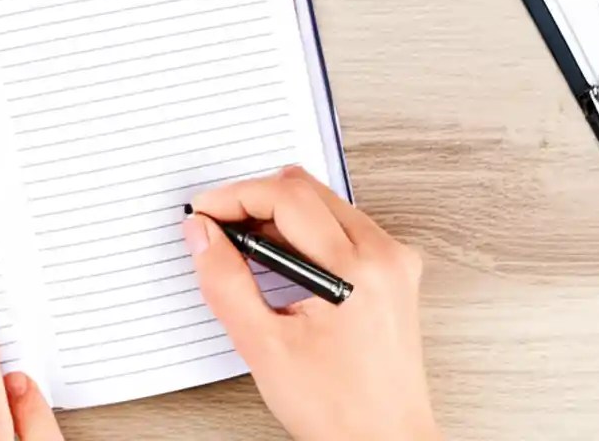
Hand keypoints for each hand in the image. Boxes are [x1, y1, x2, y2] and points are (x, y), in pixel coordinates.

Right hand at [182, 166, 438, 440]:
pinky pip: (343, 226)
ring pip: (325, 203)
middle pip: (307, 191)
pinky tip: (280, 259)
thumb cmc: (338, 408)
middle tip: (217, 227)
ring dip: (278, 214)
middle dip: (254, 200)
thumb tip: (203, 235)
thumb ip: (225, 282)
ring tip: (243, 247)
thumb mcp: (263, 346)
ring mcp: (395, 262)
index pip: (287, 198)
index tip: (206, 213)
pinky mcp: (395, 272)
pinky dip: (304, 230)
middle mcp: (385, 255)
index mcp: (358, 269)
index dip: (236, 197)